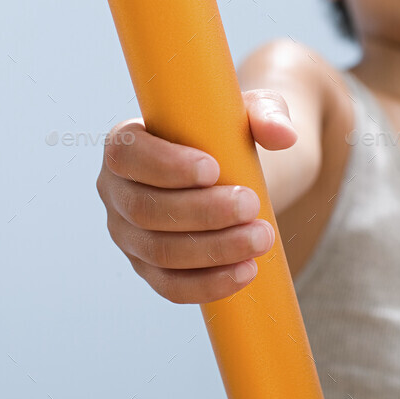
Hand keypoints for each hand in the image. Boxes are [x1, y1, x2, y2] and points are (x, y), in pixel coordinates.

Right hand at [96, 89, 297, 302]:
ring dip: (212, 250)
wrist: (239, 173)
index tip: (212, 169)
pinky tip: (246, 272)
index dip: (164, 166)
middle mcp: (117, 192)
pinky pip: (171, 286)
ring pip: (160, 252)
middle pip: (144, 210)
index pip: (126, 155)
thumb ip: (267, 113)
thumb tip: (283, 133)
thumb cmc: (233, 134)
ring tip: (260, 238)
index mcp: (125, 144)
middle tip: (251, 205)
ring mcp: (129, 235)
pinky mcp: (150, 269)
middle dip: (201, 212)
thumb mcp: (252, 112)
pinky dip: (208, 284)